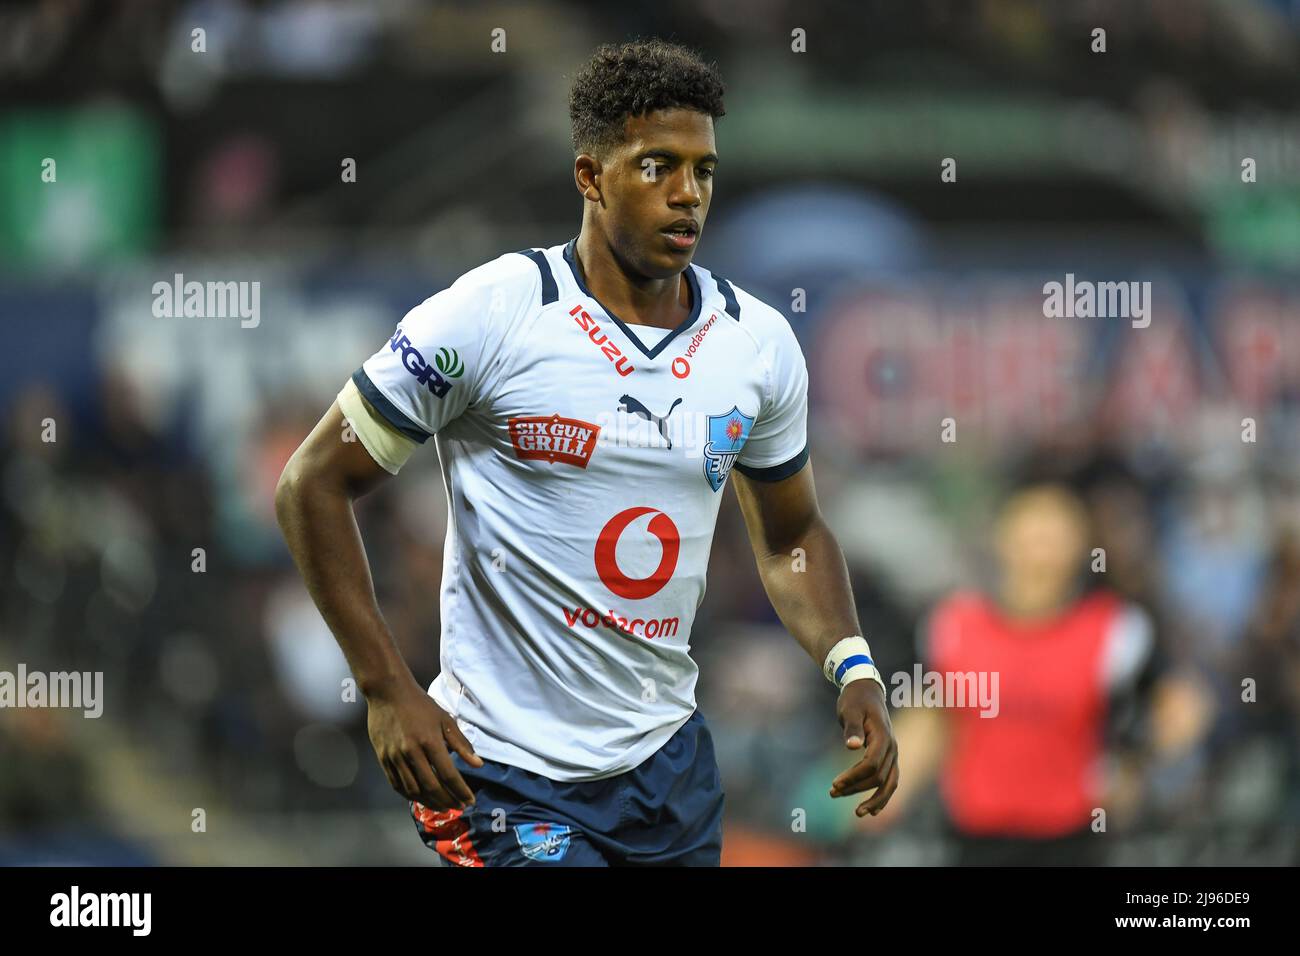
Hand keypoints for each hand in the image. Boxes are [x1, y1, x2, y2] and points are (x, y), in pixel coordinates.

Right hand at [365, 674, 483, 810]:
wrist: (388, 693)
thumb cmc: (420, 705)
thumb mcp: (445, 719)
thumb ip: (461, 743)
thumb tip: (478, 764)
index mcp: (430, 741)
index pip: (449, 774)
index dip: (461, 791)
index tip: (470, 801)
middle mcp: (412, 753)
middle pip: (431, 786)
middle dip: (447, 800)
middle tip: (458, 807)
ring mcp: (395, 757)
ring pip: (413, 789)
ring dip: (430, 802)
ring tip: (442, 806)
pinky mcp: (383, 759)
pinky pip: (397, 785)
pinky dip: (410, 795)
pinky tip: (421, 798)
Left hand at [829, 678, 898, 816]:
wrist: (866, 691)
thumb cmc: (855, 700)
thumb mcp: (849, 710)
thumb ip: (852, 728)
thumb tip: (852, 746)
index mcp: (883, 736)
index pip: (871, 765)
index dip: (853, 777)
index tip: (834, 783)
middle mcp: (892, 747)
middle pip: (878, 777)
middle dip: (856, 788)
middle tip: (832, 792)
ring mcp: (893, 754)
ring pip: (889, 784)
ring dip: (874, 800)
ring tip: (858, 813)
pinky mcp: (889, 757)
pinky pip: (891, 781)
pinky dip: (883, 796)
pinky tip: (872, 810)